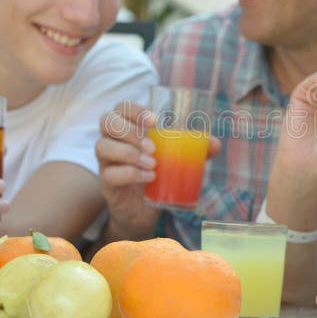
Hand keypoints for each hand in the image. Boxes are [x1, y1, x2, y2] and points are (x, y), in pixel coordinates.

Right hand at [96, 100, 220, 239]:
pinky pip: (109, 174)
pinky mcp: (106, 183)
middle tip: (153, 146)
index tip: (155, 120)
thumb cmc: (159, 173)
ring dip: (129, 152)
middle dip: (130, 130)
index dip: (134, 109)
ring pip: (102, 146)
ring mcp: (106, 161)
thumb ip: (195, 149)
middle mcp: (112, 140)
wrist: (144, 209)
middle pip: (107, 121)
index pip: (121, 108)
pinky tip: (149, 178)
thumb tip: (214, 143)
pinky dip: (130, 174)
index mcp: (128, 127)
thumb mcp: (178, 159)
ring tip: (153, 163)